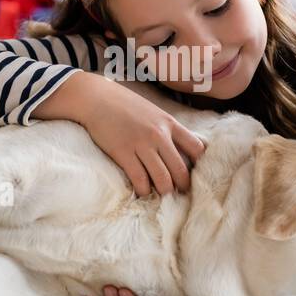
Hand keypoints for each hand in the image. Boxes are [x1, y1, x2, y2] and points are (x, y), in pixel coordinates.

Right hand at [77, 76, 205, 195]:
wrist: (96, 98)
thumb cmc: (124, 105)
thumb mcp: (153, 112)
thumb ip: (167, 128)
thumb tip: (180, 147)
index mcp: (169, 123)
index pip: (196, 148)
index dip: (200, 165)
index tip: (196, 174)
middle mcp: (159, 135)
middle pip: (181, 169)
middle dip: (183, 186)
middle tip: (180, 194)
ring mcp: (141, 145)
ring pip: (162, 179)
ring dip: (165, 192)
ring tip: (163, 198)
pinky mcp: (123, 153)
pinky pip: (139, 180)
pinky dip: (143, 191)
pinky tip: (143, 193)